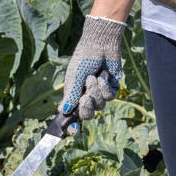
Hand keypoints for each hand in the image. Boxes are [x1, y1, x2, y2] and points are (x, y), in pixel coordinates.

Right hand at [58, 15, 125, 134]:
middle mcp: (86, 96)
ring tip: (94, 76)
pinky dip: (106, 87)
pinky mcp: (112, 88)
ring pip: (100, 106)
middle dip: (86, 108)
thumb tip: (63, 111)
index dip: (72, 125)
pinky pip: (110, 97)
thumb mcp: (74, 78)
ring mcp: (100, 94)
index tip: (72, 131)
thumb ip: (70, 95)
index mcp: (74, 95)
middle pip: (87, 115)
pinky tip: (104, 76)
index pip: (72, 115)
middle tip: (85, 97)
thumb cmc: (84, 59)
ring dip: (96, 91)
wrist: (101, 44)